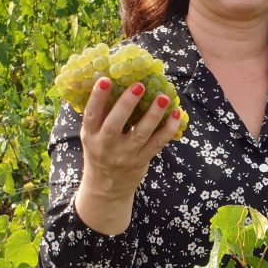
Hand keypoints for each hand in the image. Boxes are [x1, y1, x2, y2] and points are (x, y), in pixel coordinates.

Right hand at [74, 78, 181, 233]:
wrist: (107, 188)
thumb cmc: (100, 151)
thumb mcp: (93, 135)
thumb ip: (101, 115)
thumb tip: (115, 79)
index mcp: (91, 135)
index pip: (92, 115)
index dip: (97, 97)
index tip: (106, 79)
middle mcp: (106, 146)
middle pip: (115, 125)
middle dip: (127, 105)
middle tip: (139, 86)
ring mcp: (126, 155)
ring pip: (141, 134)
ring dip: (154, 115)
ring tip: (163, 97)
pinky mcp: (142, 160)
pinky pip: (158, 143)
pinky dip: (169, 129)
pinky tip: (176, 114)